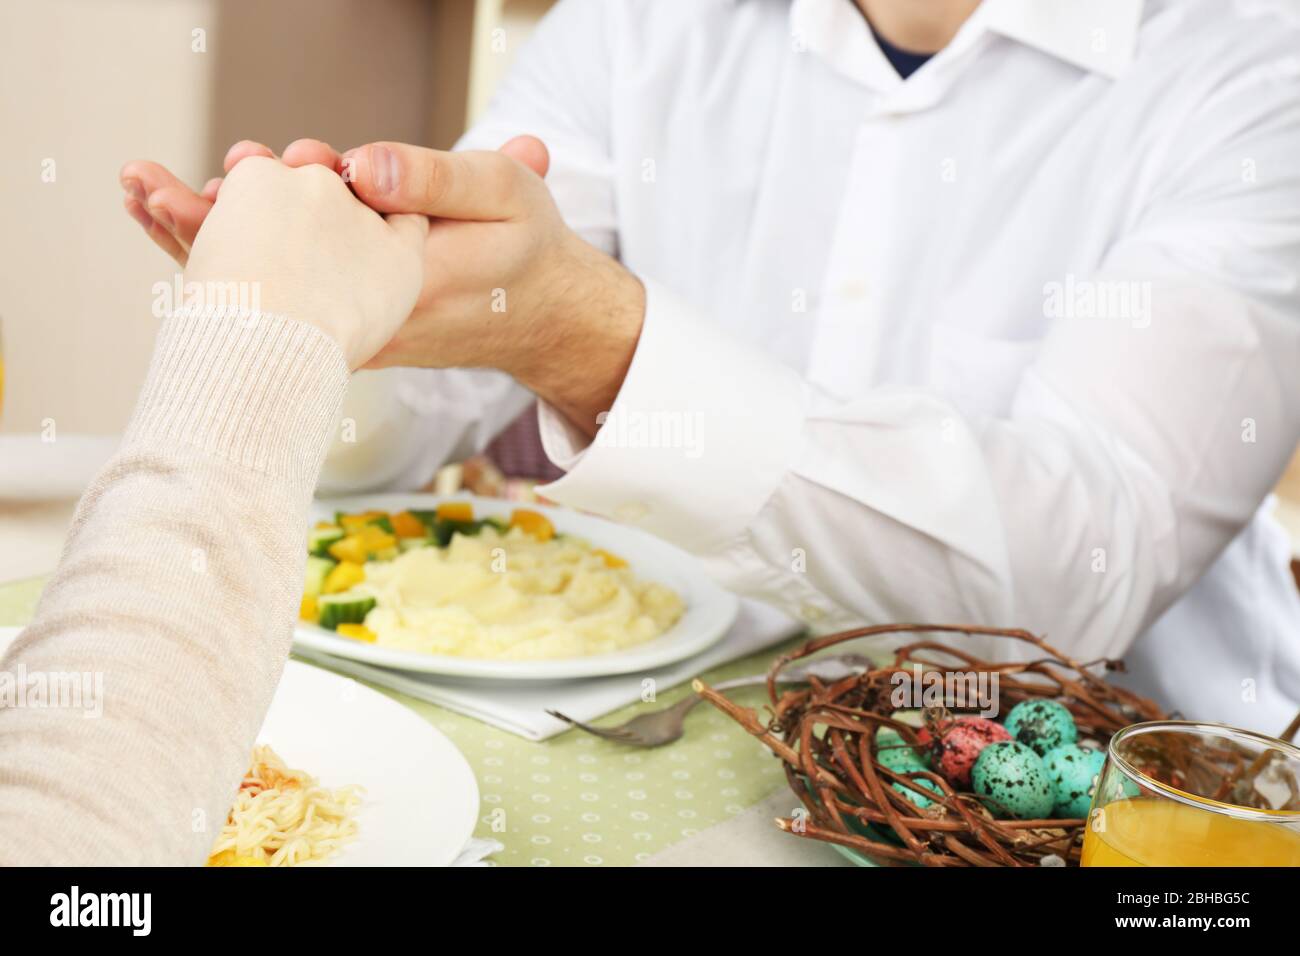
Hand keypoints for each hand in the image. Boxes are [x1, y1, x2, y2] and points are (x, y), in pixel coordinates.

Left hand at [124, 135, 644, 434]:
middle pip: (267, 277)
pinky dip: (225, 255)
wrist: (540, 317)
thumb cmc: (522, 249)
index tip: (240, 164)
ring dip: (197, 240)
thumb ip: (440, 180)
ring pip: (261, 292)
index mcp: (400, 284)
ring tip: (139, 195)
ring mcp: (351, 330)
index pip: (307, 252)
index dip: (257, 208)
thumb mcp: (506, 198)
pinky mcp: (346, 326)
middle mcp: (364, 319)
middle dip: (202, 225)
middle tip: (145, 185)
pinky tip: (181, 223)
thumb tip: (361, 166)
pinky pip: (274, 295)